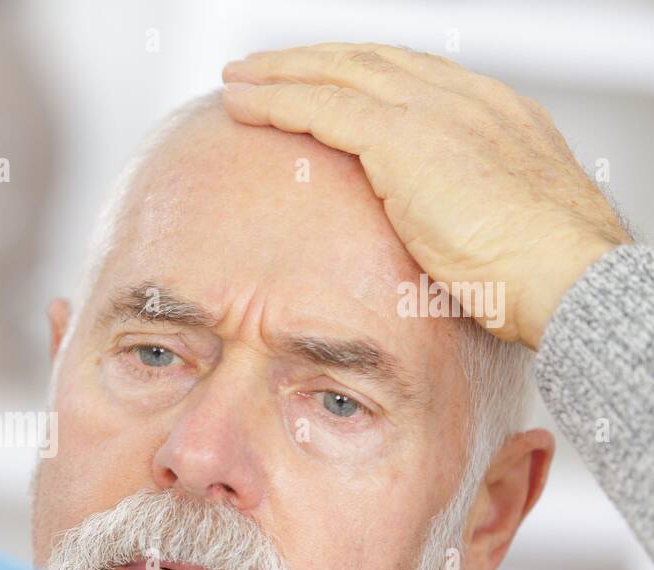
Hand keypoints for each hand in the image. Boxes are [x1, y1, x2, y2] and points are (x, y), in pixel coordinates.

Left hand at [221, 43, 630, 348]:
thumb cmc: (541, 270)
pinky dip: (277, 101)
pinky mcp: (401, 138)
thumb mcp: (502, 224)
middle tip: (264, 66)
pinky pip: (321, 107)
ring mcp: (433, 112)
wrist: (565, 274)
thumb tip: (435, 229)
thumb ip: (464, 207)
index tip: (321, 81)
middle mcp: (462, 99)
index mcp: (491, 114)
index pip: (408, 77)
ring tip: (238, 78)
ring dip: (280, 74)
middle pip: (367, 62)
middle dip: (310, 61)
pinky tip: (244, 103)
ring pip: (336, 74)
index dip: (355, 74)